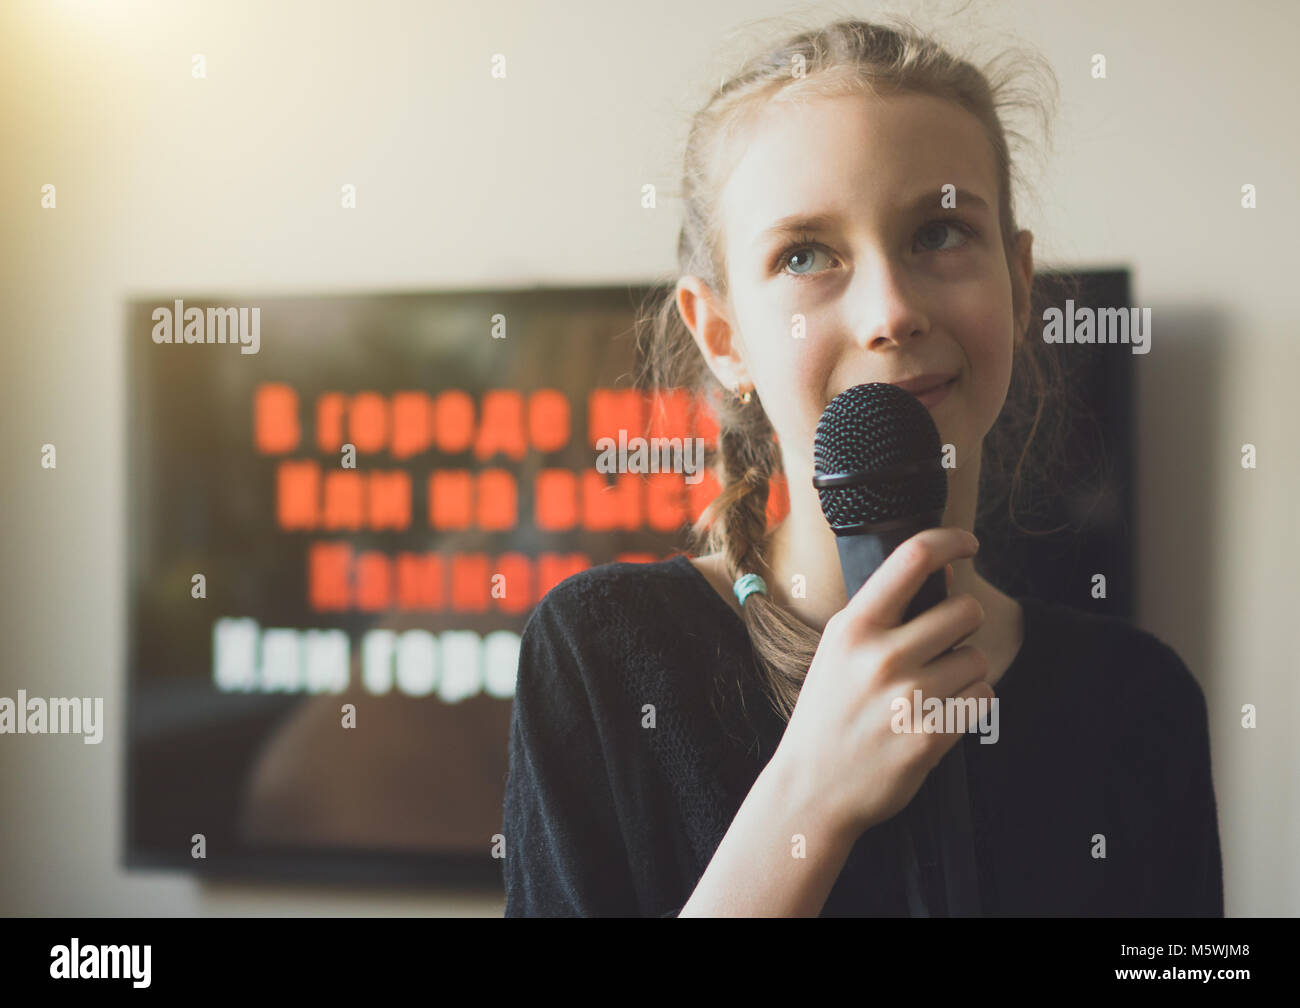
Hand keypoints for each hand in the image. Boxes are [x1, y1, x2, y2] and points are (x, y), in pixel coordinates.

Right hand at [772, 526, 992, 842]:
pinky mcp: (931, 736)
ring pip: (978, 658)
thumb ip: (883, 614)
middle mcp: (881, 657)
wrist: (812, 788)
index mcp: (853, 627)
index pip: (912, 559)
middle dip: (962, 627)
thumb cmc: (828, 713)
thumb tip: (943, 572)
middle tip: (940, 647)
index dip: (950, 541)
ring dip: (965, 672)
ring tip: (931, 691)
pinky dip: (970, 705)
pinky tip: (939, 715)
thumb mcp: (838, 652)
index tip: (967, 545)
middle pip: (965, 611)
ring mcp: (908, 698)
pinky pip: (983, 698)